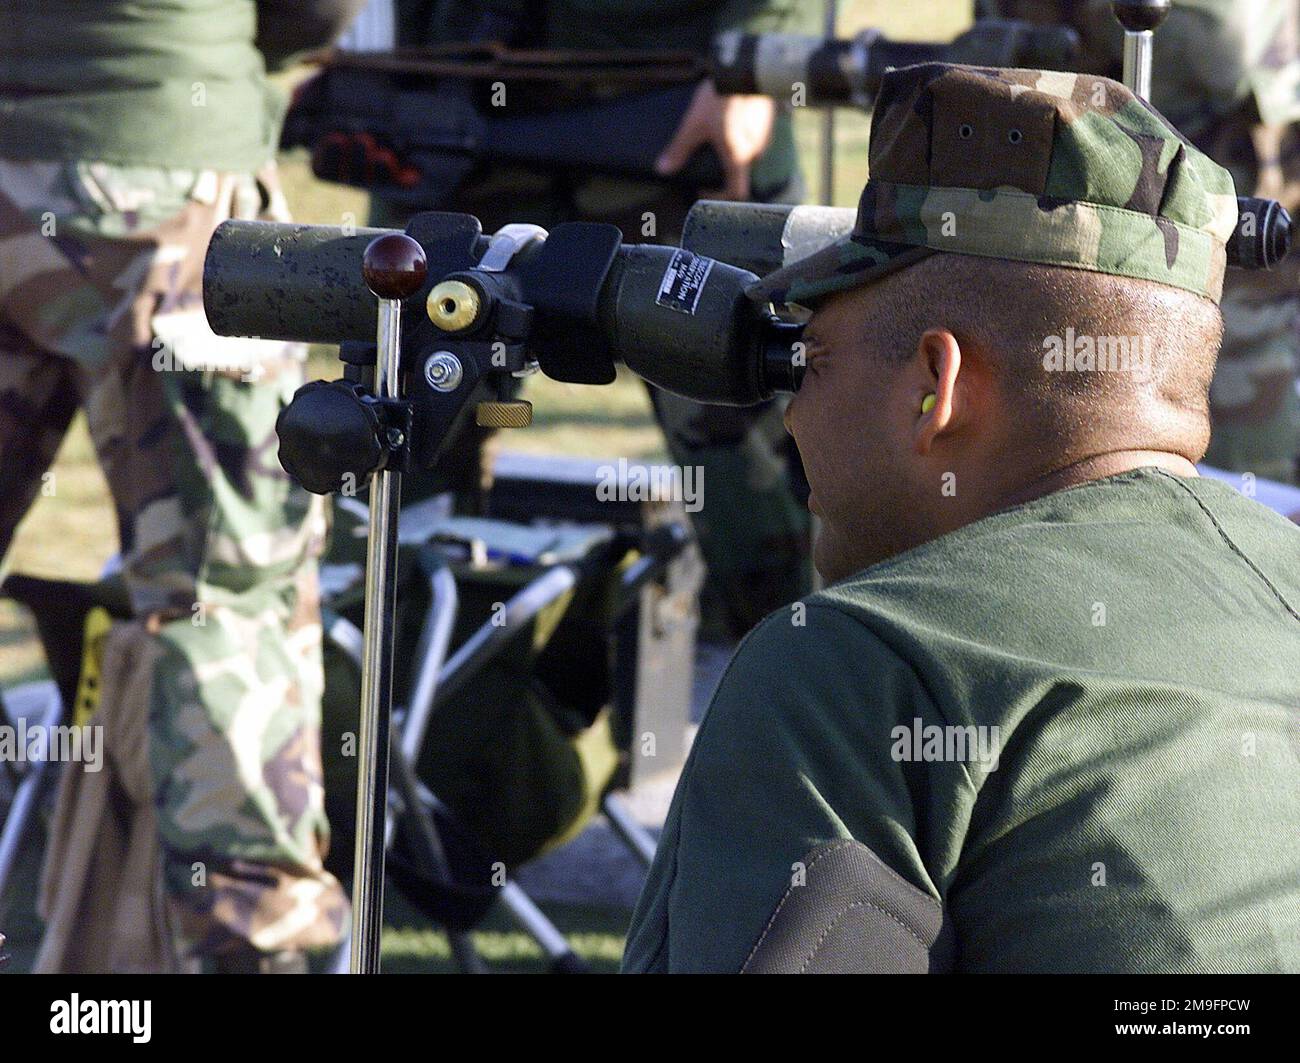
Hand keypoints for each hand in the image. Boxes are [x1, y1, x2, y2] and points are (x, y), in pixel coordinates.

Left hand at [655, 80, 775, 199]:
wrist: (746, 67)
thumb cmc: (721, 97)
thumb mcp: (693, 124)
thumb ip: (679, 150)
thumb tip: (663, 170)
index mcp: (739, 158)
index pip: (736, 193)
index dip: (719, 196)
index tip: (704, 187)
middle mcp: (756, 151)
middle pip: (740, 171)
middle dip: (723, 168)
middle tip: (706, 156)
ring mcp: (766, 136)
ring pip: (748, 152)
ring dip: (734, 150)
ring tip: (718, 134)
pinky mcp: (770, 120)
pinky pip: (756, 135)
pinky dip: (743, 134)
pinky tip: (731, 118)